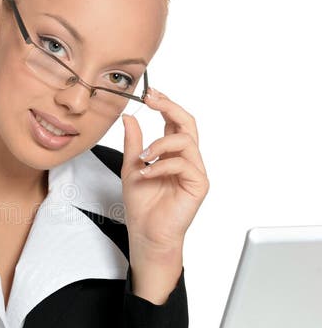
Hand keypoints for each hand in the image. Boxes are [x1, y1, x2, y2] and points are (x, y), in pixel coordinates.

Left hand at [121, 87, 208, 268]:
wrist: (146, 233)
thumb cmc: (142, 205)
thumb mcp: (131, 167)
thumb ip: (133, 142)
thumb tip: (129, 117)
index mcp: (173, 153)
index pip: (175, 121)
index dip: (165, 104)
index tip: (149, 94)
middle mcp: (187, 159)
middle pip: (188, 123)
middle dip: (169, 107)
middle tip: (151, 100)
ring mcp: (195, 171)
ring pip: (185, 141)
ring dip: (160, 144)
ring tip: (142, 157)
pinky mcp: (198, 185)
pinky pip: (183, 164)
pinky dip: (161, 165)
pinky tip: (146, 174)